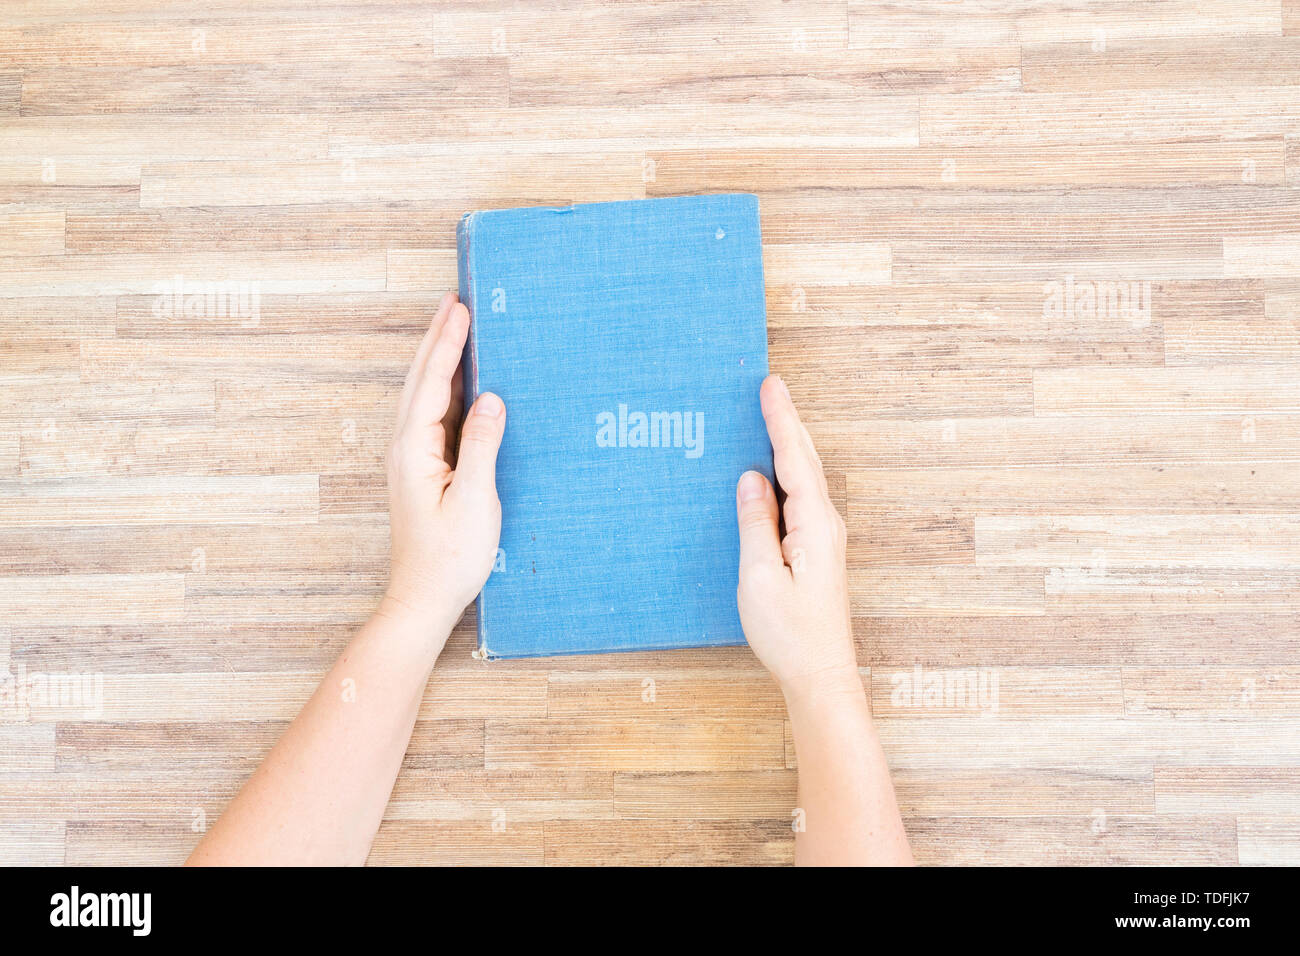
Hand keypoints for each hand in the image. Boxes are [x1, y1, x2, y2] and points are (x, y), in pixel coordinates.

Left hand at [382, 292, 505, 644]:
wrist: (424, 598)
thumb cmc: (449, 557)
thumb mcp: (473, 501)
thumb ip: (481, 446)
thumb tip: (490, 399)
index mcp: (415, 449)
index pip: (433, 384)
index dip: (448, 344)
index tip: (461, 309)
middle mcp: (406, 447)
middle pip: (421, 381)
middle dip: (437, 339)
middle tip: (455, 302)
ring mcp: (412, 459)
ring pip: (425, 396)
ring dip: (440, 360)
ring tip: (456, 328)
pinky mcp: (423, 470)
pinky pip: (434, 416)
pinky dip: (446, 388)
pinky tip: (463, 382)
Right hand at [735, 375, 859, 698]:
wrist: (820, 676)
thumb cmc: (790, 634)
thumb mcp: (760, 578)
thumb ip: (755, 524)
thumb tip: (750, 478)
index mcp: (813, 526)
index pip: (794, 460)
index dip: (780, 421)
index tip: (770, 385)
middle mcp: (825, 525)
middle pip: (806, 461)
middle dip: (787, 422)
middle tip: (771, 387)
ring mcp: (824, 539)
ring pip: (805, 478)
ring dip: (788, 445)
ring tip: (771, 417)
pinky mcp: (816, 552)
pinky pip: (800, 498)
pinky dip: (787, 474)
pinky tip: (773, 474)